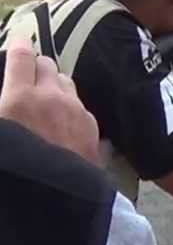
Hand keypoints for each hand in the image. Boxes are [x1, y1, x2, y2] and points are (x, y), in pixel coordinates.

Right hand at [0, 36, 98, 163]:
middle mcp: (52, 98)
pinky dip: (69, 104)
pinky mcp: (92, 127)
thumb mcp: (2, 135)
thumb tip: (10, 101)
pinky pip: (80, 104)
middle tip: (26, 75)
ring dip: (53, 84)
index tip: (17, 42)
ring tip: (44, 96)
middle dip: (35, 66)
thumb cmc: (16, 168)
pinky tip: (62, 119)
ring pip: (66, 82)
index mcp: (19, 99)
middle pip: (47, 65)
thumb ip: (6, 107)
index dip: (18, 46)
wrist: (55, 203)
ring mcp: (76, 111)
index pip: (21, 57)